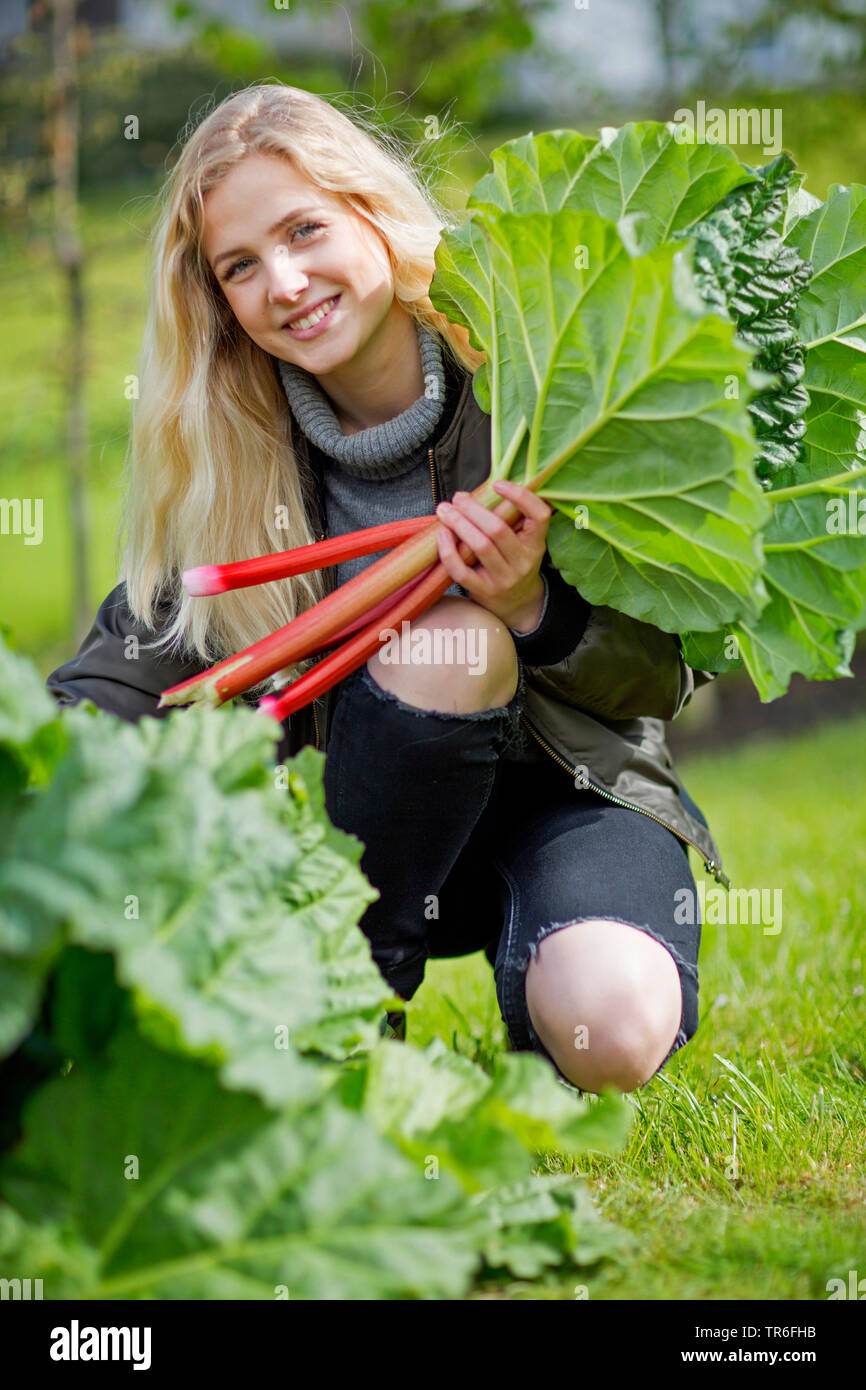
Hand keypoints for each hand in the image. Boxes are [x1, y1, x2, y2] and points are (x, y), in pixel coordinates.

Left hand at [435, 480, 552, 630]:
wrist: (517, 604)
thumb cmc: (514, 563)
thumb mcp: (524, 543)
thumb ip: (511, 519)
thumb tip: (482, 489)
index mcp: (536, 544)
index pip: (540, 516)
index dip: (521, 497)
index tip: (498, 484)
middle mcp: (523, 562)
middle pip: (498, 530)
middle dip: (474, 509)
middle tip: (458, 497)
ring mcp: (504, 579)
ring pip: (480, 546)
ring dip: (458, 524)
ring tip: (444, 510)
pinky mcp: (484, 591)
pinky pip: (461, 571)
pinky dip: (448, 551)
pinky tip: (441, 534)